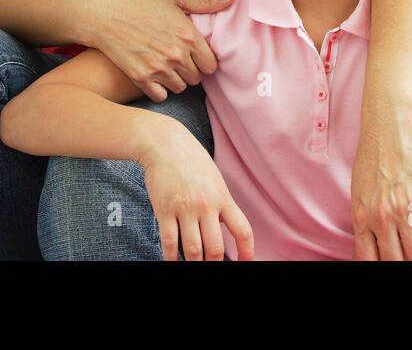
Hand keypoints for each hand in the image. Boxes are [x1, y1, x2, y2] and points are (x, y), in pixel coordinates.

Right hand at [79, 0, 230, 101]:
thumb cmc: (140, 4)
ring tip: (164, 65)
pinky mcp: (141, 78)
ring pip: (180, 88)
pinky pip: (161, 96)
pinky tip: (153, 75)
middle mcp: (176, 55)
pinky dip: (158, 89)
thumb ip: (205, 2)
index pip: (211, 65)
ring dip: (175, 80)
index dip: (204, 61)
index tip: (195, 56)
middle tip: (178, 59)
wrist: (105, 15)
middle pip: (196, 79)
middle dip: (190, 71)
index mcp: (188, 36)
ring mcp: (158, 68)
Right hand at [140, 125, 253, 260]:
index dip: (247, 251)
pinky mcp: (164, 210)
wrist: (165, 143)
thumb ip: (221, 203)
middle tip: (212, 267)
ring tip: (194, 266)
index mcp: (223, 197)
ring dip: (194, 264)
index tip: (245, 262)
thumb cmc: (192, 160)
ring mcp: (185, 208)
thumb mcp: (215, 179)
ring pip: (193, 250)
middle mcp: (206, 205)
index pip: (242, 230)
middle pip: (215, 248)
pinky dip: (171, 258)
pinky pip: (169, 242)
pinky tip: (173, 262)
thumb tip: (224, 228)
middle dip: (214, 265)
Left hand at [351, 116, 411, 260]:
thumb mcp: (359, 193)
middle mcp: (381, 217)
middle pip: (394, 262)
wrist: (388, 128)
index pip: (368, 260)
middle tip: (409, 264)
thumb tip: (372, 245)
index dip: (379, 269)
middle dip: (403, 267)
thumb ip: (366, 220)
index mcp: (361, 217)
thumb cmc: (372, 158)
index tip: (389, 268)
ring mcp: (403, 209)